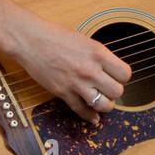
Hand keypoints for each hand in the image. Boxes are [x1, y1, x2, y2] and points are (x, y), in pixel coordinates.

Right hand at [3, 15, 130, 124]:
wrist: (30, 40)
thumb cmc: (55, 35)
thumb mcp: (85, 41)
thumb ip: (99, 56)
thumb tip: (110, 70)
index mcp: (98, 53)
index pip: (125, 74)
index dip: (122, 77)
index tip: (117, 76)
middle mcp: (90, 70)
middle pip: (117, 91)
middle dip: (114, 91)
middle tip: (108, 88)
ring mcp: (76, 83)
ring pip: (103, 105)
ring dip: (105, 105)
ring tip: (102, 101)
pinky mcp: (63, 93)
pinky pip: (81, 110)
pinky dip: (89, 117)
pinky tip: (94, 118)